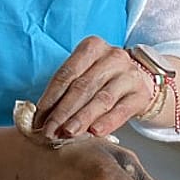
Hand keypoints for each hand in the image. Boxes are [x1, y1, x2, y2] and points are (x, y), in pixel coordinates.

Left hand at [33, 36, 154, 138]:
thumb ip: (65, 91)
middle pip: (82, 87)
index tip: (39, 118)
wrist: (138, 81)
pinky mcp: (140, 94)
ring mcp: (129, 74)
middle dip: (63, 112)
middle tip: (49, 131)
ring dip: (82, 118)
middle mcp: (112, 56)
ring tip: (68, 133)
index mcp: (92, 47)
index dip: (50, 97)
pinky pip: (121, 110)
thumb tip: (41, 117)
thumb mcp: (84, 74)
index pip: (66, 73)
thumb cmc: (102, 78)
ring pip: (101, 99)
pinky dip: (107, 122)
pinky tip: (94, 133)